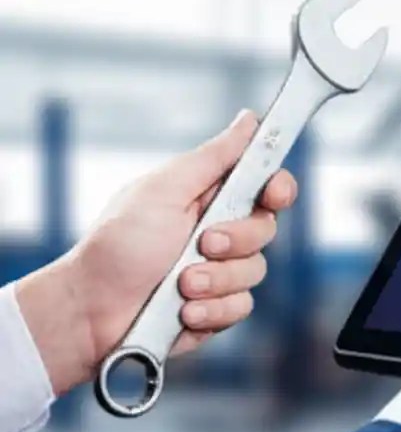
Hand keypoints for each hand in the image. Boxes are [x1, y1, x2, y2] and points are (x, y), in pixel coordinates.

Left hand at [16, 110, 296, 394]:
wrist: (91, 310)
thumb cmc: (117, 246)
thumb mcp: (164, 191)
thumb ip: (213, 157)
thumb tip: (249, 120)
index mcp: (208, 199)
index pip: (266, 186)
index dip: (278, 188)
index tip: (273, 195)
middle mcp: (219, 233)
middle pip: (266, 230)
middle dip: (237, 240)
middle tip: (202, 244)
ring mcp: (219, 272)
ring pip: (255, 272)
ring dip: (217, 281)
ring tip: (180, 286)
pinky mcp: (217, 308)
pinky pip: (241, 307)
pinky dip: (212, 311)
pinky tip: (183, 312)